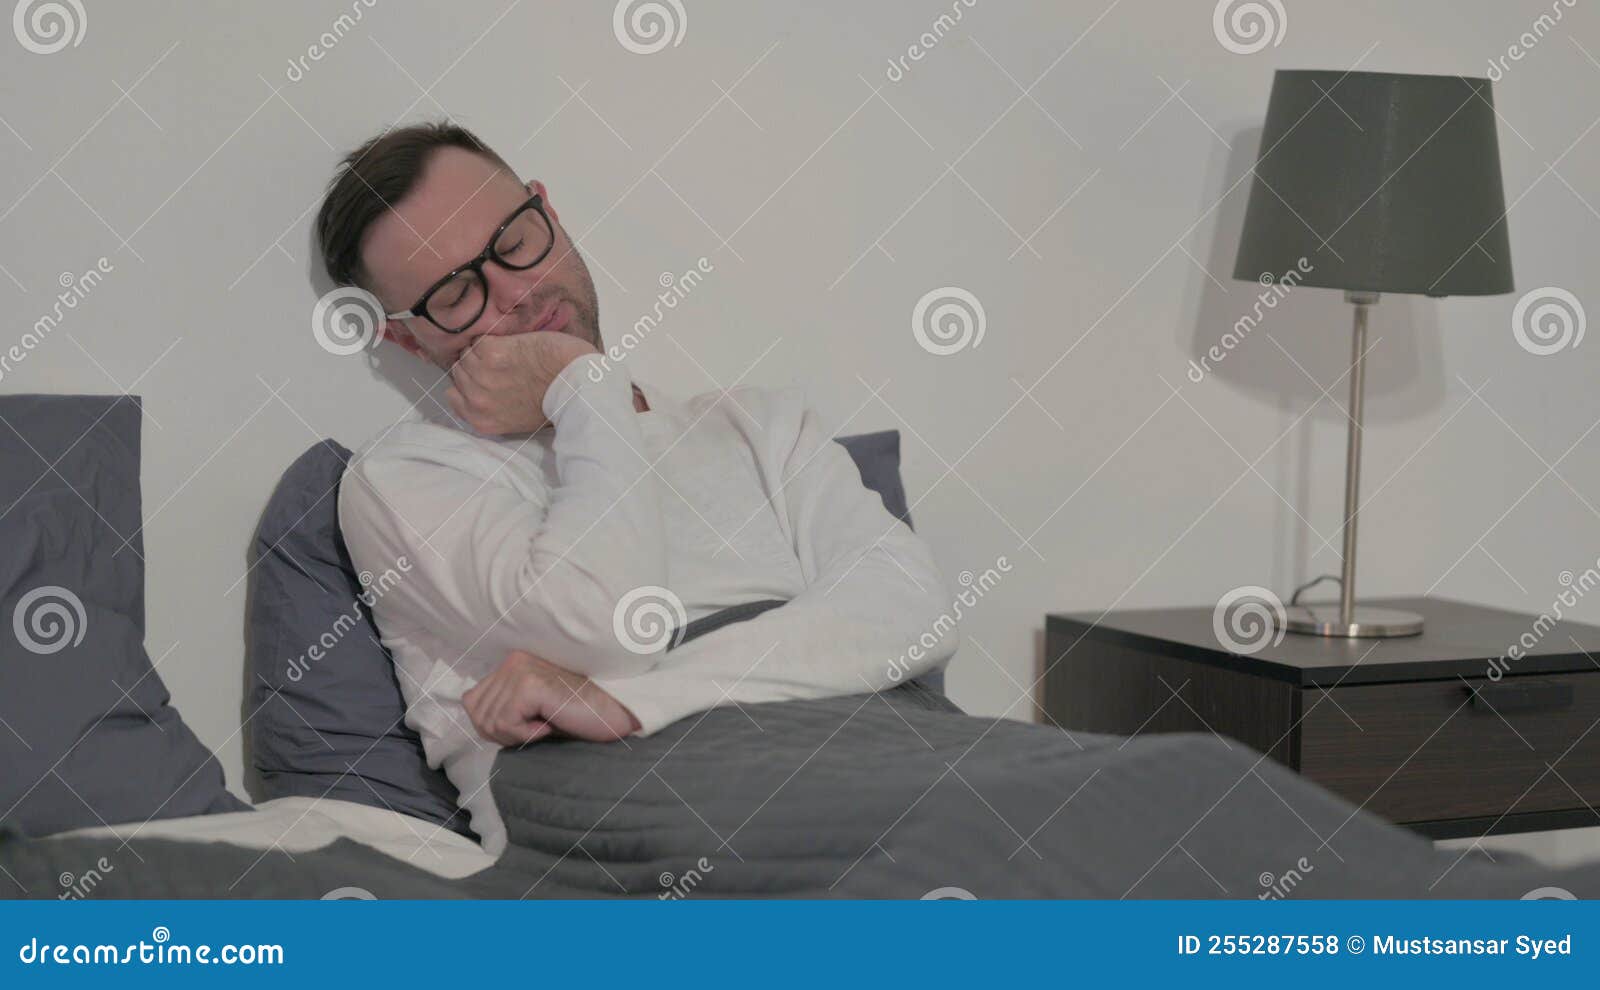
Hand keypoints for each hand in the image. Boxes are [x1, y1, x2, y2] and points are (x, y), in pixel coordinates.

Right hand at [446, 330, 597, 435]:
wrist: (576, 384)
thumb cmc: (555, 401)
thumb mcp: (516, 419)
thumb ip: (492, 408)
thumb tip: (476, 392)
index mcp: (481, 420)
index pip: (453, 395)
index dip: (469, 382)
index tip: (485, 377)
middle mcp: (477, 400)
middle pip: (459, 371)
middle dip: (477, 365)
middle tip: (502, 363)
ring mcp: (482, 375)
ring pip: (467, 352)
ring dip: (485, 350)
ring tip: (509, 354)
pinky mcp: (492, 352)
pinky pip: (480, 339)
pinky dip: (496, 339)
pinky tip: (514, 346)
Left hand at [462, 649, 639, 745]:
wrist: (612, 714)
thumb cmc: (575, 716)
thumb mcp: (529, 709)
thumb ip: (501, 706)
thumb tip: (472, 716)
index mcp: (511, 663)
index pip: (471, 702)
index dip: (493, 726)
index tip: (526, 725)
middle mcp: (512, 660)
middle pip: (477, 714)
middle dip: (503, 733)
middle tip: (536, 728)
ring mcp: (520, 670)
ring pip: (489, 721)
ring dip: (517, 735)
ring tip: (546, 724)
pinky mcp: (529, 684)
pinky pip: (506, 724)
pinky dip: (526, 735)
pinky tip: (550, 724)